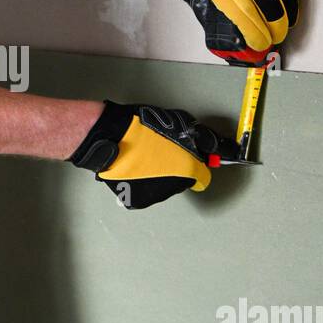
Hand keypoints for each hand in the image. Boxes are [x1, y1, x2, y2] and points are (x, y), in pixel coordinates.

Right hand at [68, 100, 240, 208]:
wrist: (111, 137)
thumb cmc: (142, 126)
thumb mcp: (179, 122)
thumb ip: (200, 138)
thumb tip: (211, 146)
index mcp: (188, 168)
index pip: (203, 177)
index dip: (198, 167)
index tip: (192, 163)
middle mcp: (174, 186)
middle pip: (182, 182)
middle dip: (175, 171)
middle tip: (160, 155)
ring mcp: (154, 195)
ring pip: (163, 189)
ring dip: (159, 178)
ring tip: (143, 160)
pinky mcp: (136, 200)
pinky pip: (146, 193)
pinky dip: (143, 184)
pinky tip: (134, 169)